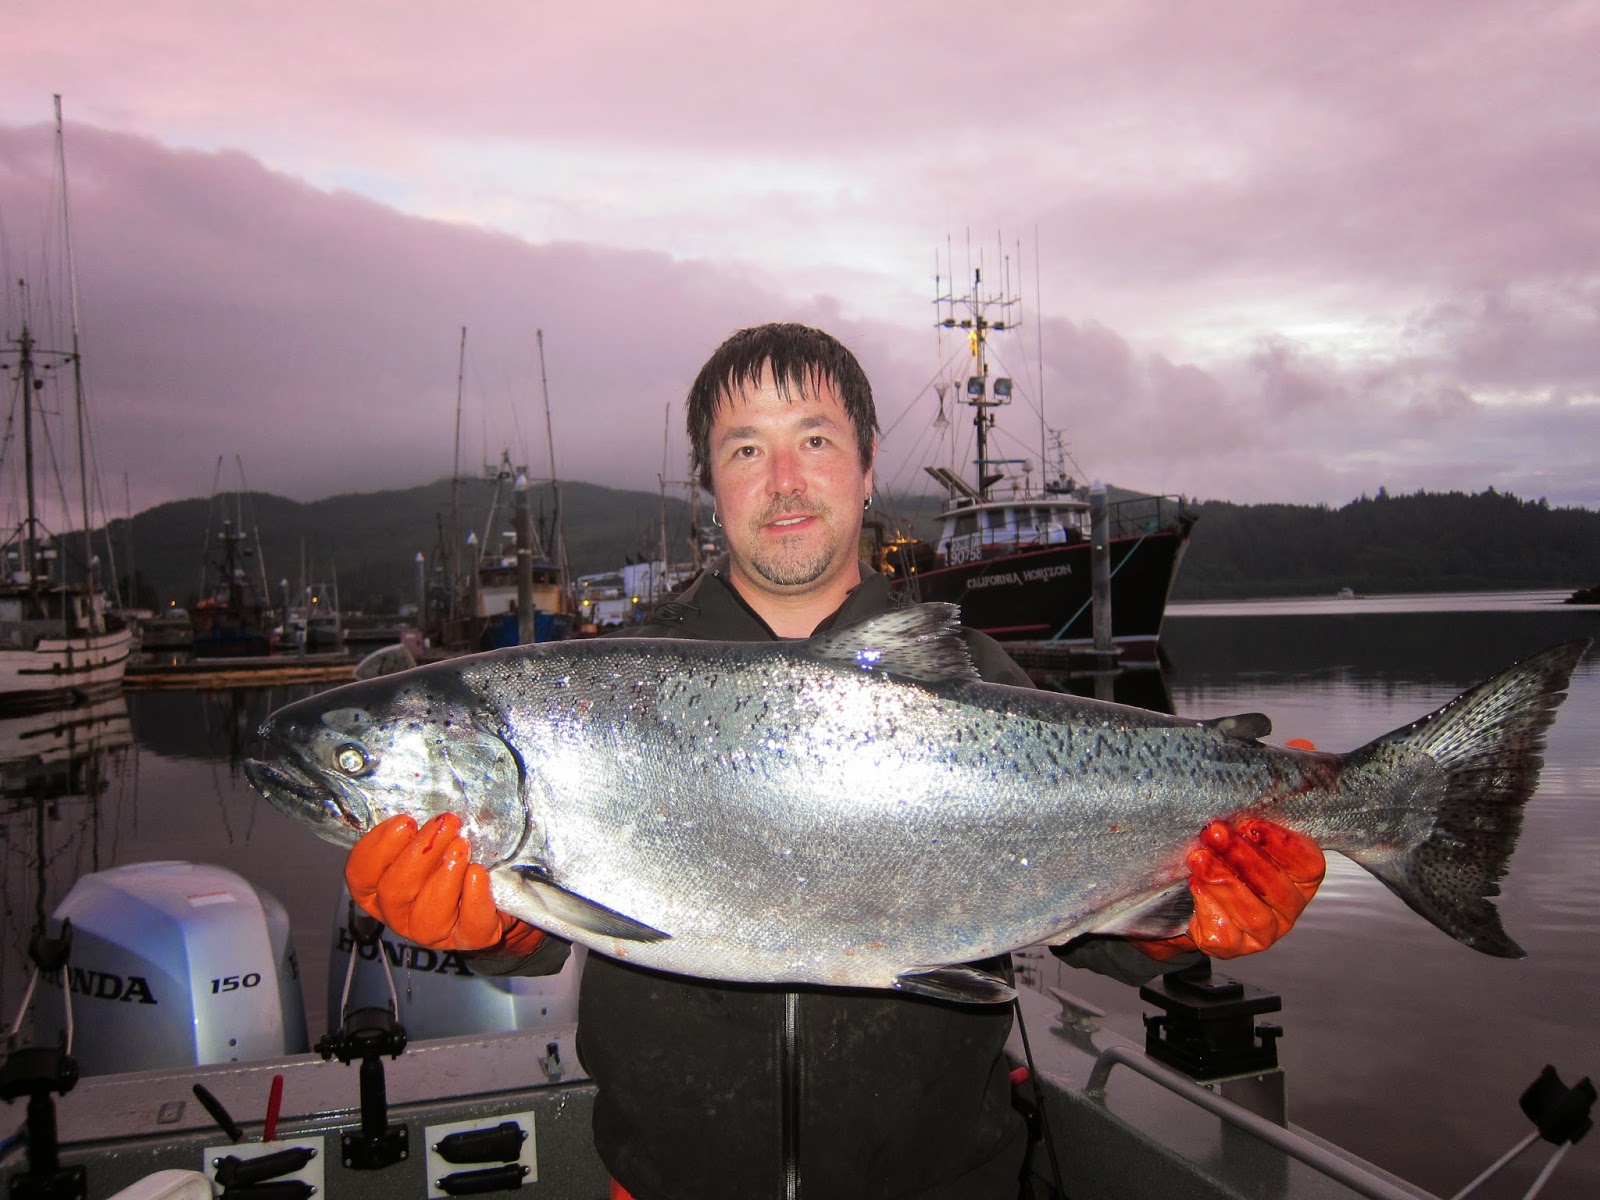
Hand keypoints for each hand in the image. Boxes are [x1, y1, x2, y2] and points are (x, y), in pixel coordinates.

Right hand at [346, 813, 544, 955]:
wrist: (497, 892)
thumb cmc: (452, 859)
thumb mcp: (431, 839)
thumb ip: (418, 828)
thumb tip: (421, 796)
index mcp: (378, 889)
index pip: (361, 875)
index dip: (378, 848)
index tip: (404, 821)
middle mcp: (399, 914)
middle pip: (395, 890)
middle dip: (420, 853)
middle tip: (445, 823)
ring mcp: (432, 931)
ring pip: (427, 913)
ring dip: (445, 875)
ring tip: (461, 846)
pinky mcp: (469, 938)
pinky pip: (469, 924)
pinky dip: (474, 897)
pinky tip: (478, 873)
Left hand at [1136, 813, 1325, 961]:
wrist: (1185, 895)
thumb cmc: (1222, 859)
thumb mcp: (1239, 837)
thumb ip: (1247, 827)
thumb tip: (1236, 799)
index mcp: (1300, 877)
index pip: (1308, 863)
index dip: (1282, 845)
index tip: (1252, 825)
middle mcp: (1288, 908)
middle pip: (1277, 888)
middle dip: (1243, 858)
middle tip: (1215, 833)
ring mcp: (1264, 933)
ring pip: (1253, 914)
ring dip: (1223, 881)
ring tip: (1198, 858)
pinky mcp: (1234, 947)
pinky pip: (1225, 933)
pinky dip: (1208, 906)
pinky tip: (1196, 886)